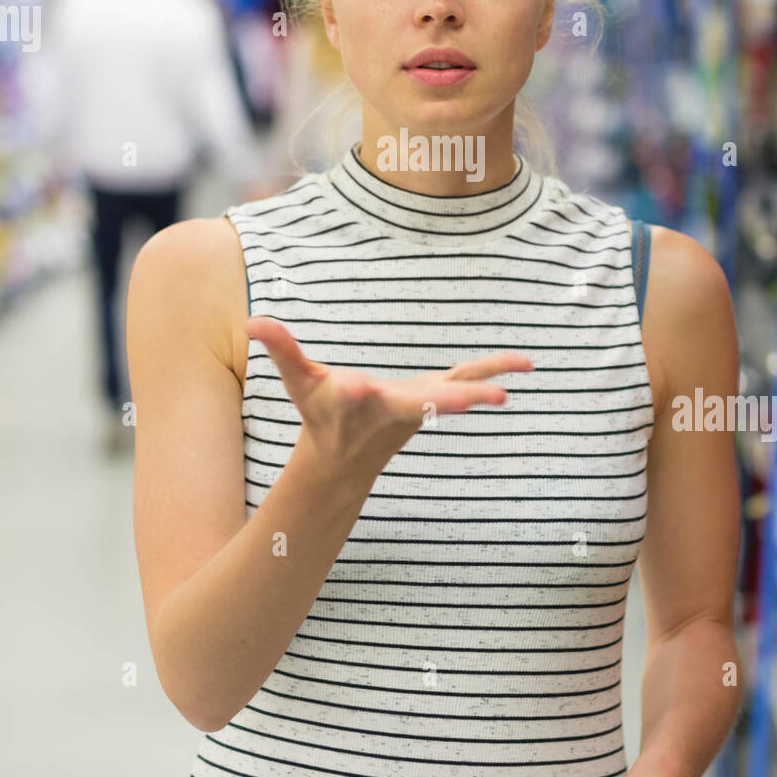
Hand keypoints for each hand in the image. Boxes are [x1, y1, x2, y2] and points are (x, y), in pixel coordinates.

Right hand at [245, 316, 531, 486]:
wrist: (349, 454)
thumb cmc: (320, 411)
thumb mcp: (298, 381)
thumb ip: (280, 348)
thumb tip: (251, 322)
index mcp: (354, 403)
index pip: (350, 397)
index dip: (349, 392)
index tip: (352, 387)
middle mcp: (390, 408)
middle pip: (417, 405)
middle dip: (441, 403)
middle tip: (467, 404)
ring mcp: (419, 405)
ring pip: (452, 394)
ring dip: (480, 390)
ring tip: (509, 390)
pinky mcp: (437, 396)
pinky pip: (469, 380)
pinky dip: (495, 372)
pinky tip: (525, 364)